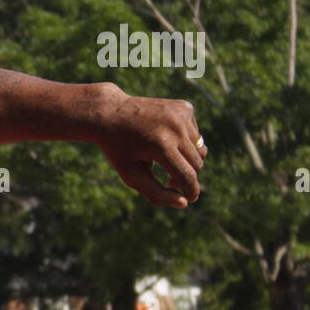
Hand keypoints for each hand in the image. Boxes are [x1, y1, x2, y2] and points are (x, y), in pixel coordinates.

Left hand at [93, 87, 206, 207]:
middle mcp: (175, 127)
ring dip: (187, 159)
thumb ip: (156, 193)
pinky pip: (195, 134)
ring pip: (199, 150)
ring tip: (165, 161)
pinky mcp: (185, 107)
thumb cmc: (119, 149)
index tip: (190, 199)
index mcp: (160, 145)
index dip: (191, 191)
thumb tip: (184, 203)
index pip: (187, 176)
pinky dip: (185, 141)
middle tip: (169, 180)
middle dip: (186, 176)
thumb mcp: (131, 175)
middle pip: (196, 164)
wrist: (110, 113)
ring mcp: (181, 114)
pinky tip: (164, 138)